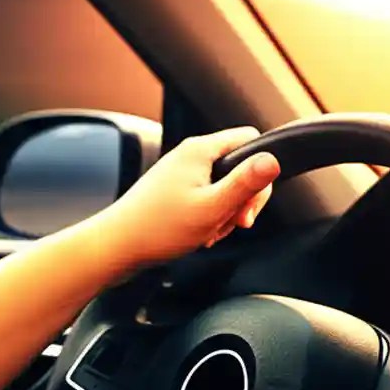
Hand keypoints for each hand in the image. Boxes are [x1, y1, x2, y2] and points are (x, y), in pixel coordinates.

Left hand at [87, 126, 278, 271]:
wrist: (116, 247)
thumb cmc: (158, 229)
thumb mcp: (212, 207)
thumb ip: (245, 184)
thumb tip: (274, 160)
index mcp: (200, 150)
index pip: (251, 141)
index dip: (260, 172)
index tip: (249, 203)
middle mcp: (191, 155)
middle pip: (241, 167)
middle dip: (243, 199)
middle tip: (233, 222)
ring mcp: (182, 172)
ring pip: (226, 187)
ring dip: (226, 213)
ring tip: (208, 231)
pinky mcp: (175, 190)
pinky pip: (208, 198)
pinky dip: (210, 217)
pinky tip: (199, 233)